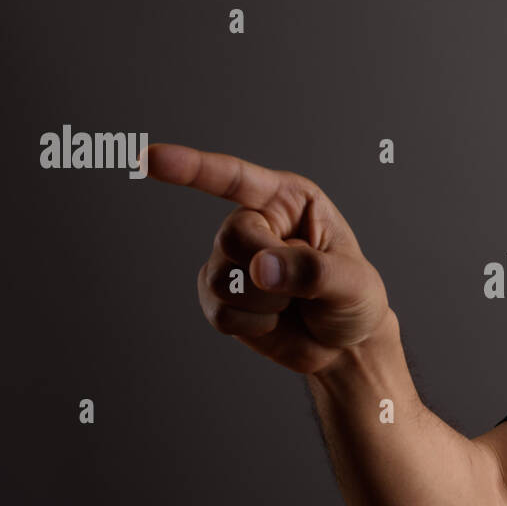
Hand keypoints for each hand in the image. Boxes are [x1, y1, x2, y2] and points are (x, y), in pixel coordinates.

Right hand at [144, 143, 390, 374]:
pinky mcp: (219, 297)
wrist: (346, 346)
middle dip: (267, 268)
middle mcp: (254, 222)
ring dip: (266, 303)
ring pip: (223, 280)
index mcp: (287, 200)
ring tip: (294, 303)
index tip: (151, 159)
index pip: (235, 178)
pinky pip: (219, 312)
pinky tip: (273, 321)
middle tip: (301, 285)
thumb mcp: (352, 282)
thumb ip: (312, 271)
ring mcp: (231, 260)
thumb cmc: (355, 299)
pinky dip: (252, 325)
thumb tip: (261, 269)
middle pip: (232, 236)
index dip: (192, 168)